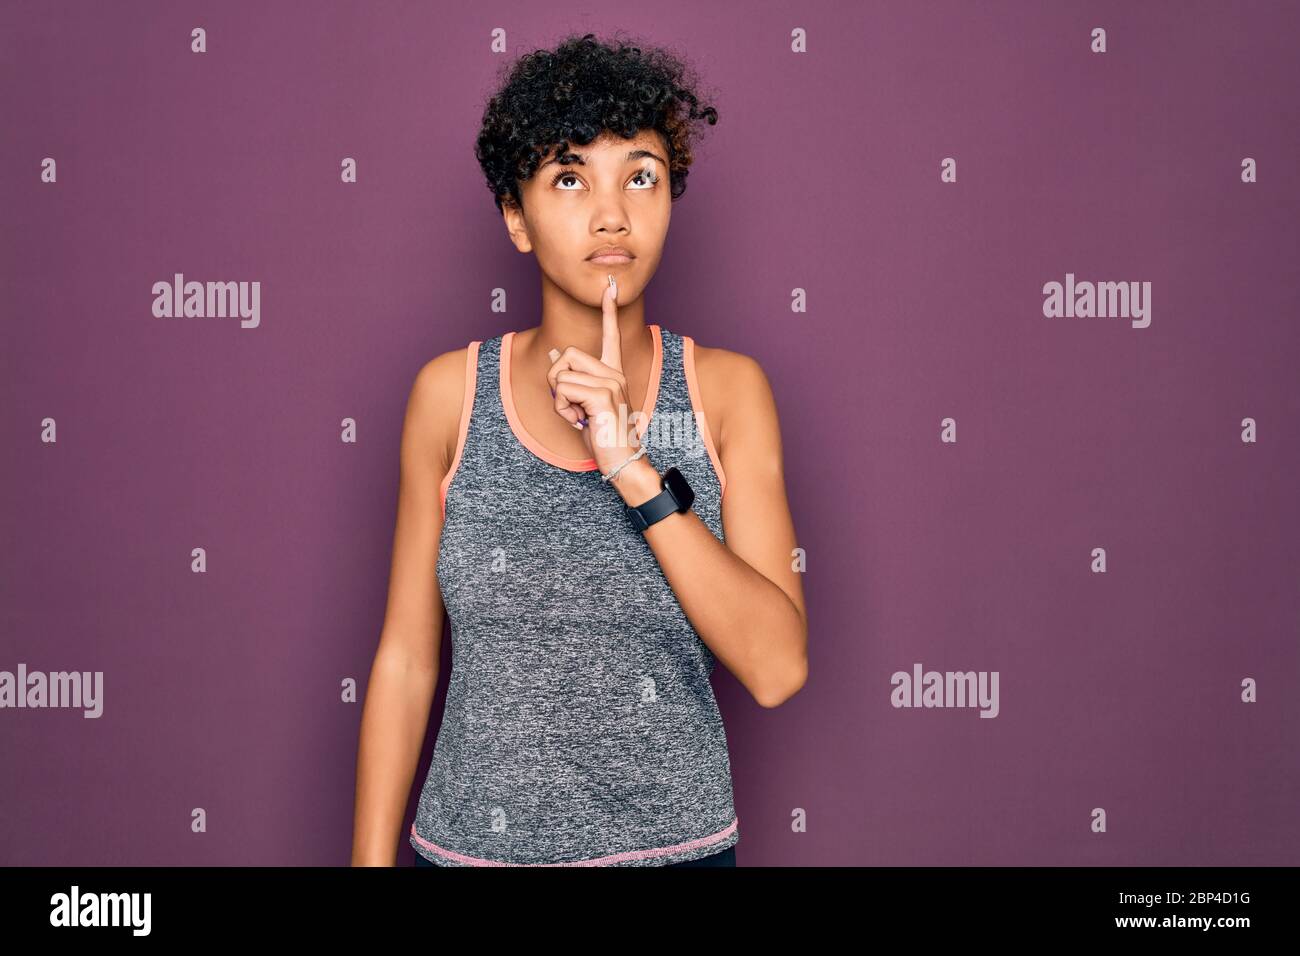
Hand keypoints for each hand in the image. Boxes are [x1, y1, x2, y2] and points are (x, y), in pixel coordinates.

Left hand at [545, 274, 645, 476]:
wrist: (624, 461)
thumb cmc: (604, 437)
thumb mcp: (584, 405)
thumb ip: (572, 379)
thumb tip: (554, 352)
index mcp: (614, 374)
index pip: (610, 336)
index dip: (609, 312)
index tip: (610, 288)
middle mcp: (615, 374)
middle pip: (567, 355)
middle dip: (557, 380)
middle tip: (570, 406)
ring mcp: (611, 383)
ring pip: (561, 374)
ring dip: (559, 400)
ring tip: (578, 417)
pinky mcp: (602, 395)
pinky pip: (564, 390)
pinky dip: (563, 409)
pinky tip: (580, 422)